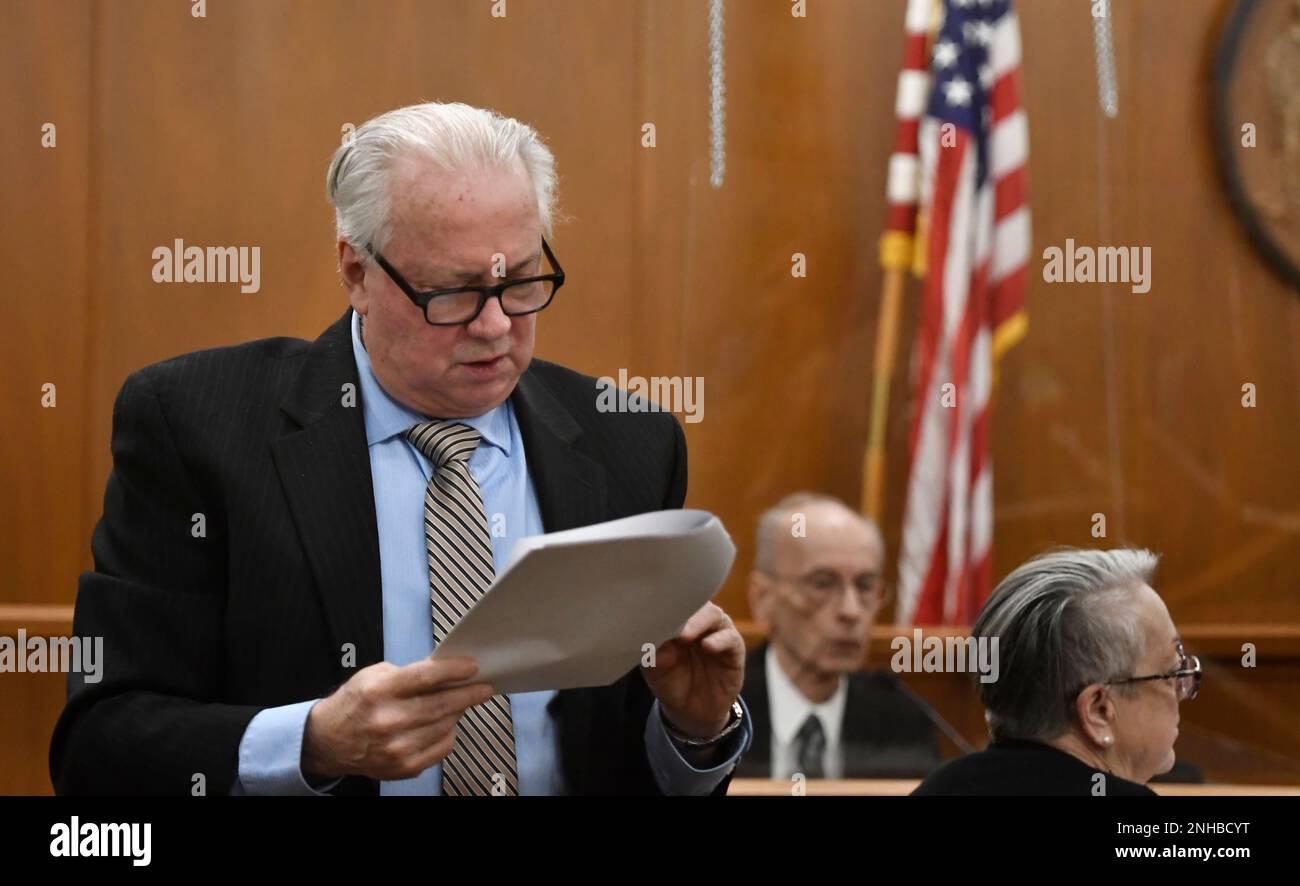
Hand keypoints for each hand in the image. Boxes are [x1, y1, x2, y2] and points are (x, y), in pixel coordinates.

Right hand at [302, 656, 493, 781]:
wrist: (329, 741)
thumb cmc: (354, 704)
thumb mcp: (373, 675)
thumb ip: (408, 673)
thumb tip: (445, 672)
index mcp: (379, 691)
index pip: (426, 677)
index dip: (454, 670)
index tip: (473, 667)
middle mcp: (388, 720)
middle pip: (442, 704)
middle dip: (469, 694)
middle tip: (483, 688)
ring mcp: (396, 747)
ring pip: (445, 726)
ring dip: (458, 713)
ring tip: (459, 703)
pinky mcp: (403, 766)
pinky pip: (442, 747)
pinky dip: (448, 733)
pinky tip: (445, 724)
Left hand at [641, 602, 744, 739]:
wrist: (691, 711)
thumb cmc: (671, 680)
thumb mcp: (655, 667)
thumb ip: (653, 650)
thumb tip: (651, 637)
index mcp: (678, 619)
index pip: (673, 602)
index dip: (663, 605)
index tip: (651, 612)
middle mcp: (699, 621)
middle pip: (693, 601)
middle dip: (680, 610)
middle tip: (668, 622)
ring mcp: (718, 632)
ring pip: (713, 614)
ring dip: (698, 622)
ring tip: (684, 635)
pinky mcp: (734, 649)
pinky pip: (730, 638)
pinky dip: (719, 640)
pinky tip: (707, 646)